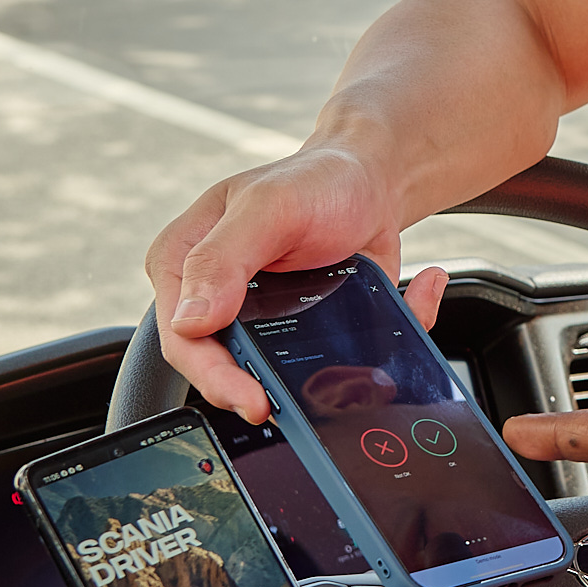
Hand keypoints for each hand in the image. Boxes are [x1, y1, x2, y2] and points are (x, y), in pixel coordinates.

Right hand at [145, 146, 446, 419]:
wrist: (372, 178)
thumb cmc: (315, 180)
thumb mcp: (269, 206)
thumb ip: (223, 258)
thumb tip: (189, 321)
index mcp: (182, 261)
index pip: (182, 337)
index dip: (213, 377)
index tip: (253, 398)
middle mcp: (213, 294)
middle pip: (220, 366)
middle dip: (258, 392)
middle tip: (292, 408)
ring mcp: (257, 316)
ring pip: (271, 373)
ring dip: (315, 382)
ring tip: (351, 373)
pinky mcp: (300, 329)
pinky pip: (321, 361)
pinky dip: (370, 354)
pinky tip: (405, 312)